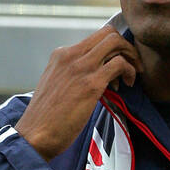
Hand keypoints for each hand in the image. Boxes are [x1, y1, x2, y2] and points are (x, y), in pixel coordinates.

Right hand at [16, 27, 142, 160]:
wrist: (35, 135)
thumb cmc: (47, 118)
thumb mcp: (57, 86)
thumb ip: (74, 76)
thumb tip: (99, 76)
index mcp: (61, 55)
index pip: (95, 38)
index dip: (113, 49)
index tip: (118, 66)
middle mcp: (70, 55)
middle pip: (108, 33)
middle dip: (127, 48)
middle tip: (133, 67)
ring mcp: (80, 67)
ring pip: (115, 42)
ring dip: (131, 57)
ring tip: (131, 78)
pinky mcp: (90, 83)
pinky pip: (119, 64)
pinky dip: (129, 71)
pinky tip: (126, 85)